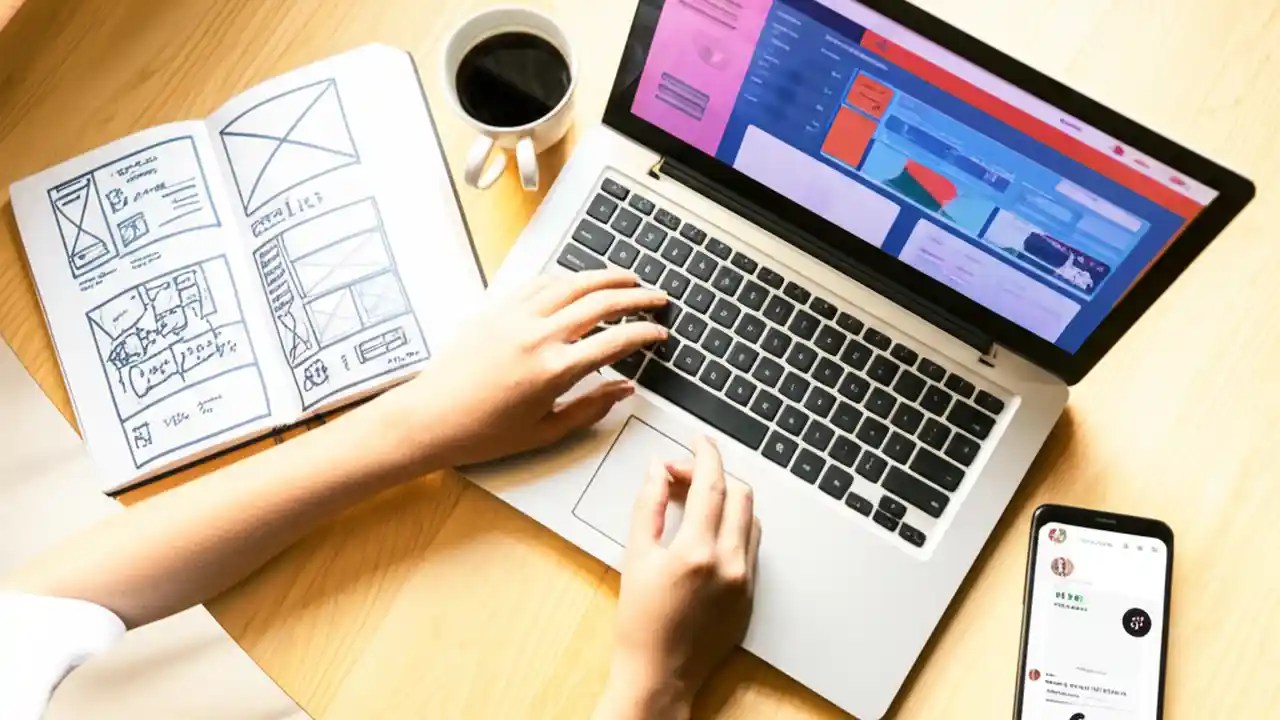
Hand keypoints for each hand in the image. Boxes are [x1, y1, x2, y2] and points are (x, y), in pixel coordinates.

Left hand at [377, 269, 668, 469]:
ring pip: (571, 283)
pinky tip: (578, 281)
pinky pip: (539, 283)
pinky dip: (566, 278)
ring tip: (627, 278)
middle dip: (636, 296)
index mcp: (554, 370)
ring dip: (604, 277)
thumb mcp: (545, 431)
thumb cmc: (482, 433)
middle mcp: (537, 335)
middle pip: (600, 302)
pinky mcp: (496, 309)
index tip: (660, 332)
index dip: (644, 333)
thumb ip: (591, 407)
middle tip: (657, 297)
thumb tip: (624, 388)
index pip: (615, 341)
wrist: (430, 418)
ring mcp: (515, 317)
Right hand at [596, 437, 761, 719]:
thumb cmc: (640, 623)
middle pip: (740, 495)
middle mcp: (730, 564)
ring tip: (697, 503)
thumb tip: (657, 470)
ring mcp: (745, 581)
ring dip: (728, 501)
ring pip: (750, 520)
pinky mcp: (750, 596)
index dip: (705, 454)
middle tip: (685, 476)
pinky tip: (708, 534)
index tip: (698, 440)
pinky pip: (751, 548)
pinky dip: (734, 529)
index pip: (712, 484)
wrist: (660, 676)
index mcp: (698, 552)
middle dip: (716, 475)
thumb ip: (649, 506)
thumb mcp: (635, 558)